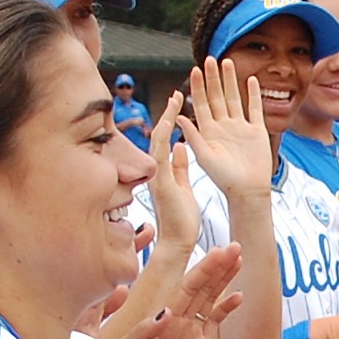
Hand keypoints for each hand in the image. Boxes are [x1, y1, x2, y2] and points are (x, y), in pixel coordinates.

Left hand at [123, 245, 244, 338]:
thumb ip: (144, 332)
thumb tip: (166, 314)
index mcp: (162, 315)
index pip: (187, 287)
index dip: (203, 269)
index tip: (218, 254)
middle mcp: (177, 318)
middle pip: (202, 286)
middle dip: (218, 266)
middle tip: (234, 247)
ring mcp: (189, 330)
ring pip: (210, 298)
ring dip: (225, 279)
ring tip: (239, 260)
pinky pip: (214, 323)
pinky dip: (226, 309)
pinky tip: (238, 296)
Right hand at [142, 95, 201, 270]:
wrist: (177, 243)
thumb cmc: (181, 220)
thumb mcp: (183, 187)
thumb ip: (179, 167)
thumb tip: (180, 147)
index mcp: (163, 171)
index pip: (166, 140)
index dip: (172, 121)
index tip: (179, 103)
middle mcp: (156, 171)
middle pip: (160, 136)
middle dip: (168, 114)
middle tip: (177, 94)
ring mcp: (156, 177)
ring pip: (158, 142)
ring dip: (166, 120)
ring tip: (175, 101)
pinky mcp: (160, 184)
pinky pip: (160, 157)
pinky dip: (164, 139)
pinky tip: (170, 125)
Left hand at [180, 58, 273, 199]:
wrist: (248, 191)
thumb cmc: (224, 179)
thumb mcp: (204, 157)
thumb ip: (193, 137)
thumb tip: (178, 118)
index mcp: (208, 131)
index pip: (201, 103)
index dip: (198, 87)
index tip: (195, 69)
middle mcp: (223, 126)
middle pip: (217, 96)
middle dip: (213, 78)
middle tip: (210, 58)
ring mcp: (240, 127)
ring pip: (234, 98)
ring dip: (231, 81)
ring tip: (228, 62)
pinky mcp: (257, 131)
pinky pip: (255, 109)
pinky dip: (254, 94)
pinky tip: (252, 80)